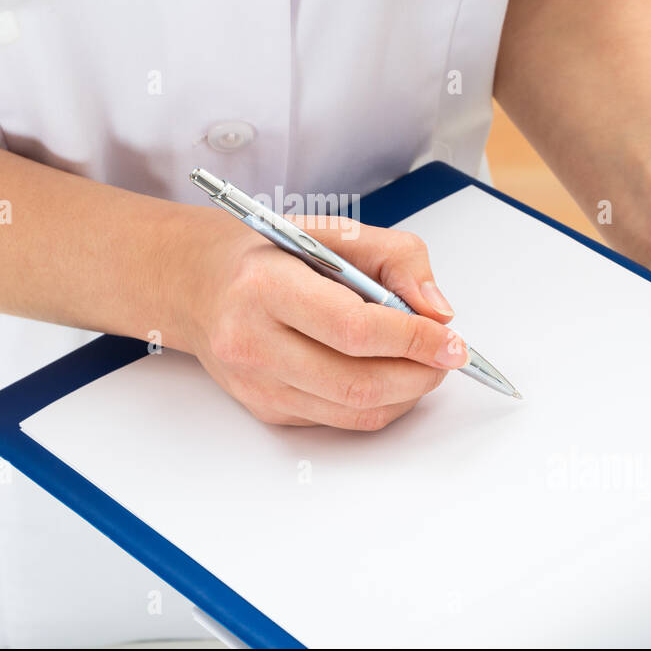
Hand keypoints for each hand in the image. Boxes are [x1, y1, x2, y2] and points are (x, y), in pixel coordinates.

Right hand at [169, 211, 467, 430]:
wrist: (198, 284)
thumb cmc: (266, 254)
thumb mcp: (331, 231)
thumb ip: (397, 258)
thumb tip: (438, 311)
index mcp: (265, 285)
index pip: (354, 329)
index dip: (413, 339)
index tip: (451, 340)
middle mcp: (251, 341)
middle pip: (357, 381)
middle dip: (419, 374)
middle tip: (447, 356)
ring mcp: (255, 384)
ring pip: (353, 410)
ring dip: (405, 393)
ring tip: (423, 364)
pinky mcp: (265, 409)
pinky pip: (338, 419)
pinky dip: (377, 402)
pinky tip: (387, 375)